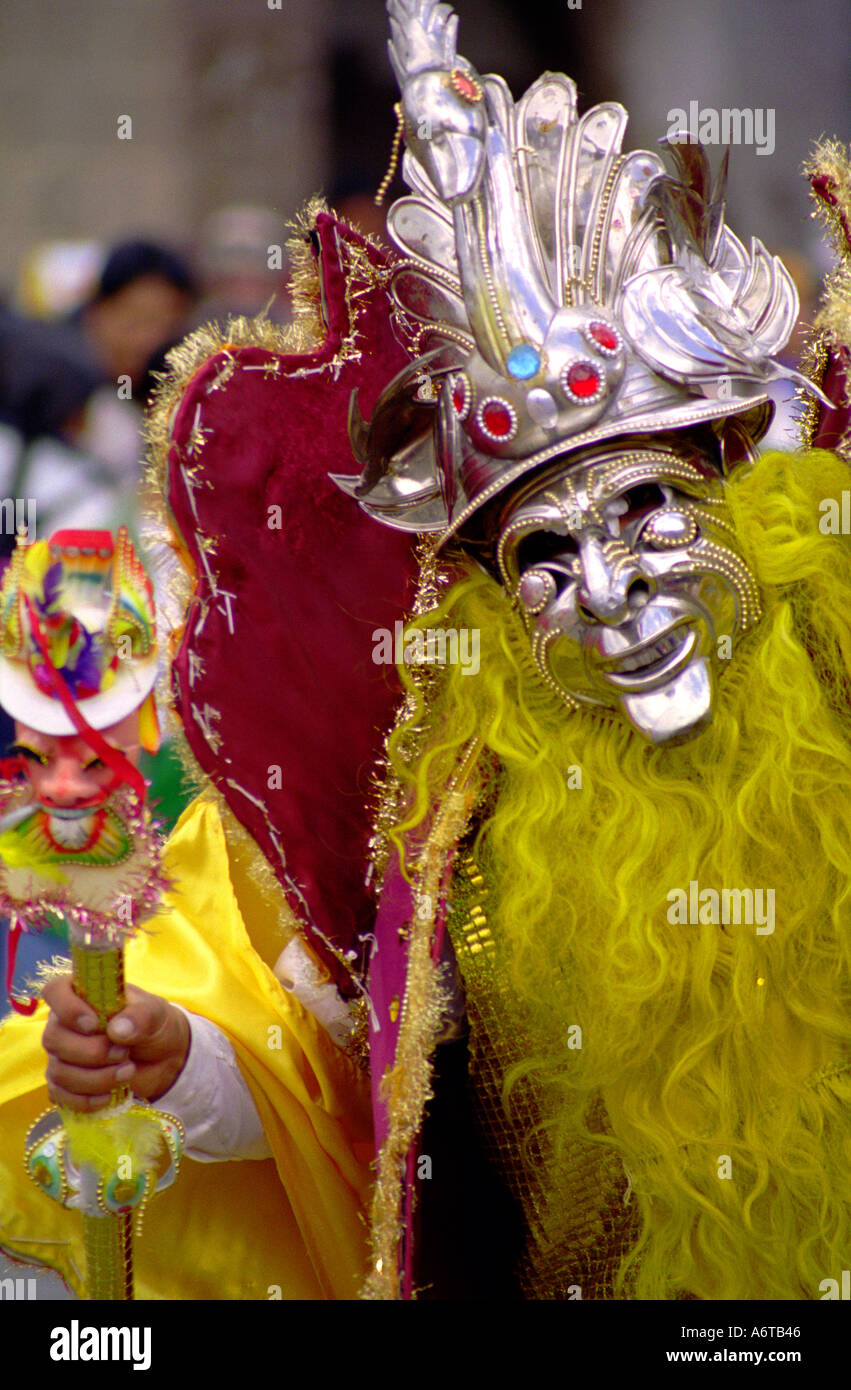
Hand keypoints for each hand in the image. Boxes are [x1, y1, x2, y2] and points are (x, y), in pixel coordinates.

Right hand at [42, 975, 190, 1111]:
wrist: (164, 1057)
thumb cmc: (153, 1025)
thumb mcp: (156, 1013)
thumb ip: (140, 1016)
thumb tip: (117, 1030)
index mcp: (82, 995)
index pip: (55, 991)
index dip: (68, 1009)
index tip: (94, 1024)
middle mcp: (65, 1023)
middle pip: (54, 1039)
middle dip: (92, 1052)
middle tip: (124, 1053)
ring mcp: (63, 1055)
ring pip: (59, 1071)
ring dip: (95, 1078)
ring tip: (128, 1071)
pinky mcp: (67, 1084)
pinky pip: (60, 1096)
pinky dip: (85, 1100)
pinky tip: (109, 1096)